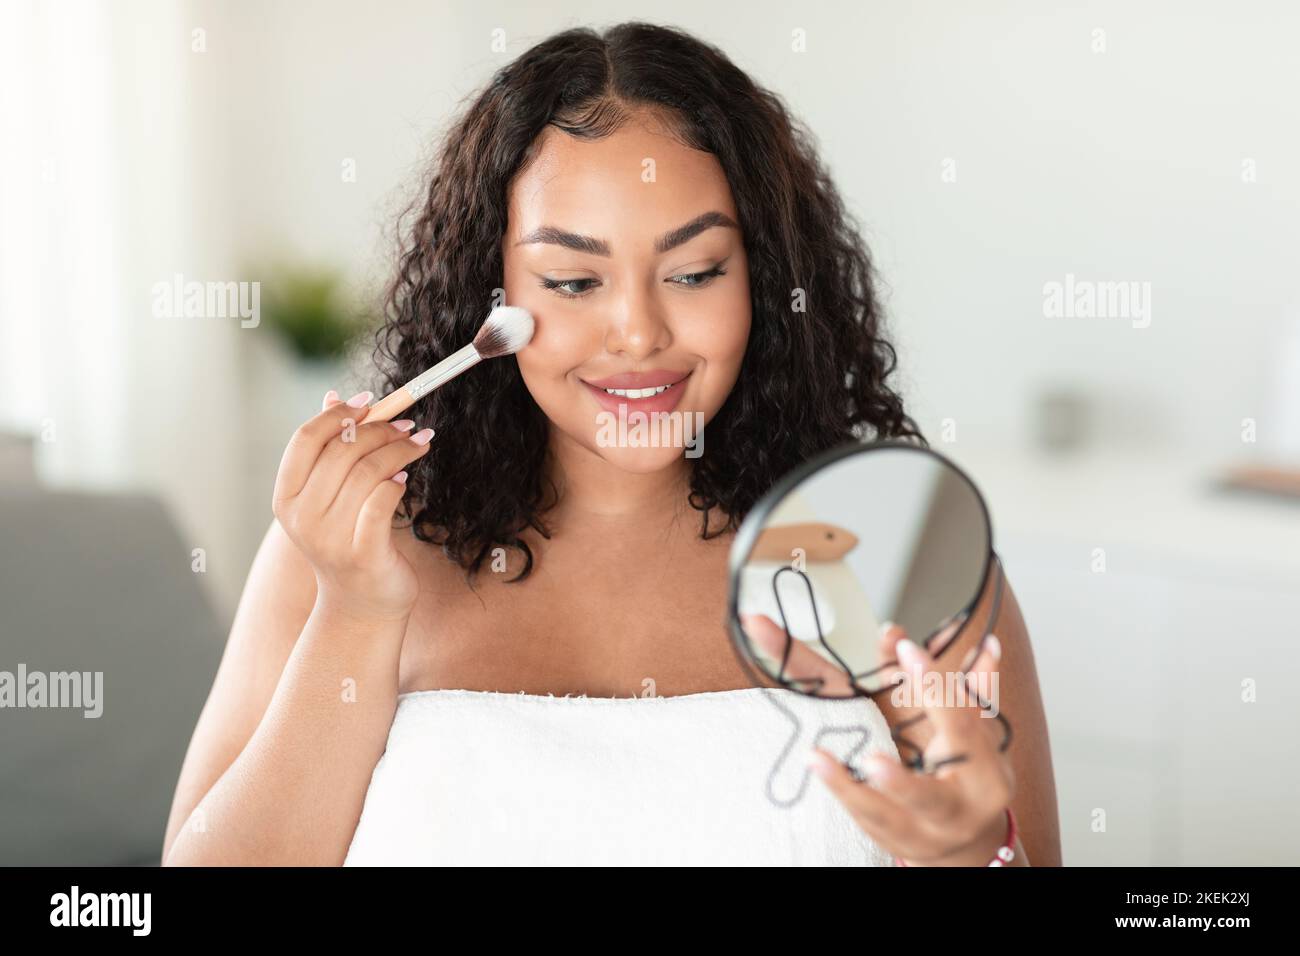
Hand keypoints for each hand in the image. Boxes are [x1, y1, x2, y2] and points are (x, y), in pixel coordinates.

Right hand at [271, 389, 432, 621]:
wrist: (361, 603)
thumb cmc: (346, 538)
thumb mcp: (329, 495)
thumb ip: (329, 448)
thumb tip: (334, 397)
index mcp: (286, 497)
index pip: (305, 439)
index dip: (339, 414)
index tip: (370, 400)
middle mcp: (302, 517)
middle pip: (342, 451)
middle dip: (381, 429)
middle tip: (409, 424)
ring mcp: (330, 538)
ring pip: (368, 472)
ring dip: (399, 450)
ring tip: (419, 443)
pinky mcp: (362, 554)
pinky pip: (383, 501)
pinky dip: (397, 483)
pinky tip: (406, 480)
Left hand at [808, 624, 1015, 865]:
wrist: (966, 842)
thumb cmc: (968, 776)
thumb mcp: (974, 733)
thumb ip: (969, 688)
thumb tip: (986, 643)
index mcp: (986, 776)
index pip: (962, 727)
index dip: (935, 686)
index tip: (905, 648)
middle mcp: (958, 812)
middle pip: (929, 797)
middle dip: (901, 783)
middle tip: (871, 761)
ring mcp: (924, 835)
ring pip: (885, 816)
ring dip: (849, 788)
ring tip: (816, 757)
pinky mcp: (893, 842)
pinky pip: (863, 820)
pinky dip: (840, 794)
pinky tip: (816, 769)